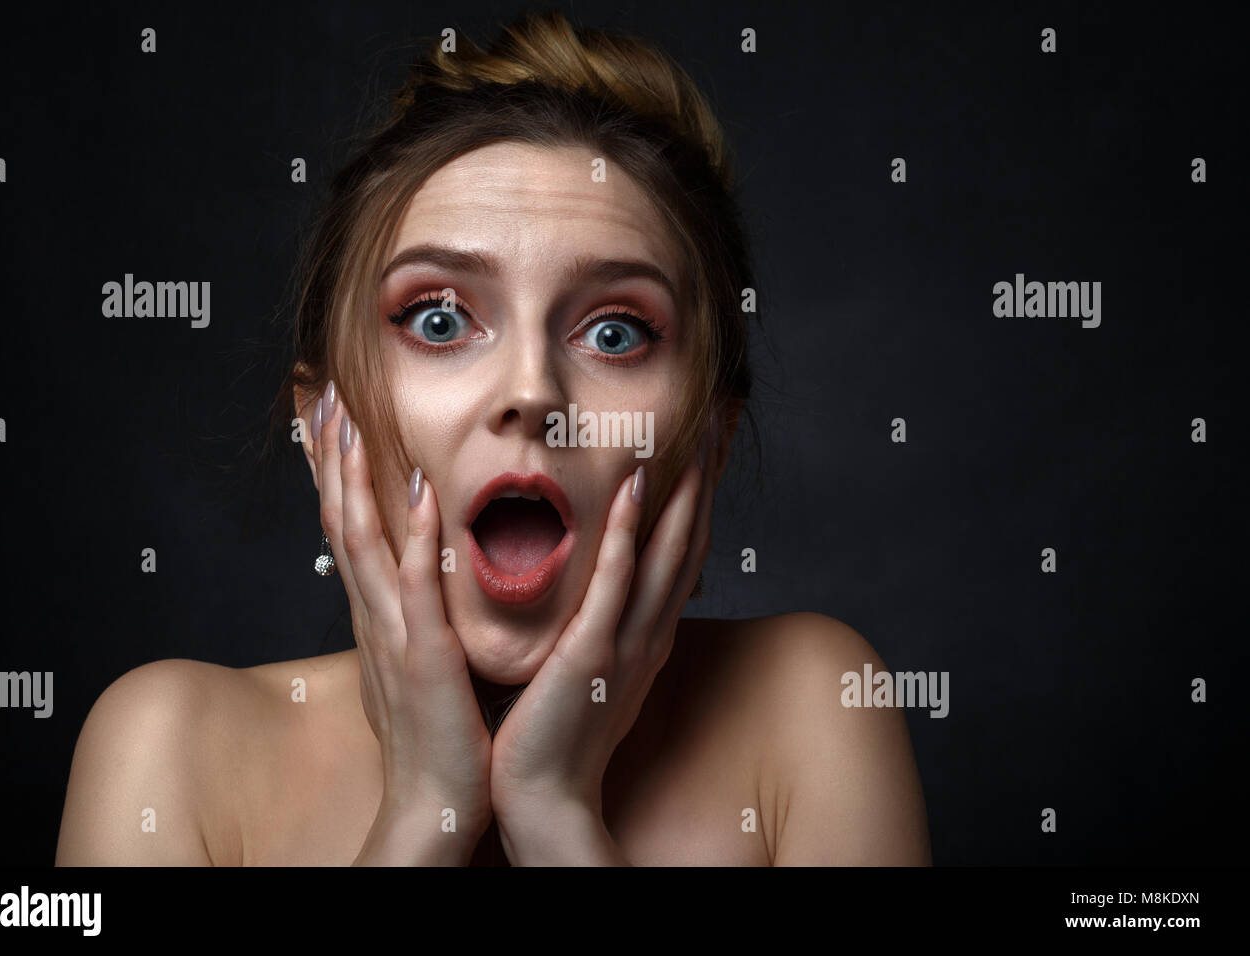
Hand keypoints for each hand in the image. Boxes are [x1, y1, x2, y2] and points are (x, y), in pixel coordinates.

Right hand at [312, 384, 491, 863]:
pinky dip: (414, 536)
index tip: (328, 417)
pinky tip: (416, 489)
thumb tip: (417, 573)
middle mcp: (374, 614)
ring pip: (362, 542)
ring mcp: (393, 632)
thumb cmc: (437, 730)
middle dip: (329, 456)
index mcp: (377, 613)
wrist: (437, 800)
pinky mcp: (424, 655)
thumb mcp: (418, 657)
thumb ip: (415, 612)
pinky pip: (415, 587)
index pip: (347, 526)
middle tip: (320, 395)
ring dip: (353, 479)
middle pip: (340, 520)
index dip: (334, 471)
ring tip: (347, 421)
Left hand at [488, 416, 720, 863]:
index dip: (698, 498)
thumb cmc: (556, 733)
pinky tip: (633, 486)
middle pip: (689, 542)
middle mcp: (650, 633)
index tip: (704, 447)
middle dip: (705, 479)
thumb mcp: (590, 669)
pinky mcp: (592, 653)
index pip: (682, 553)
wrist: (542, 797)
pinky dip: (626, 532)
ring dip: (684, 492)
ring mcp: (626, 642)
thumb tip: (596, 590)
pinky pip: (614, 583)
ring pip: (665, 553)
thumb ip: (600, 627)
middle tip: (720, 417)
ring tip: (697, 434)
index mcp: (647, 635)